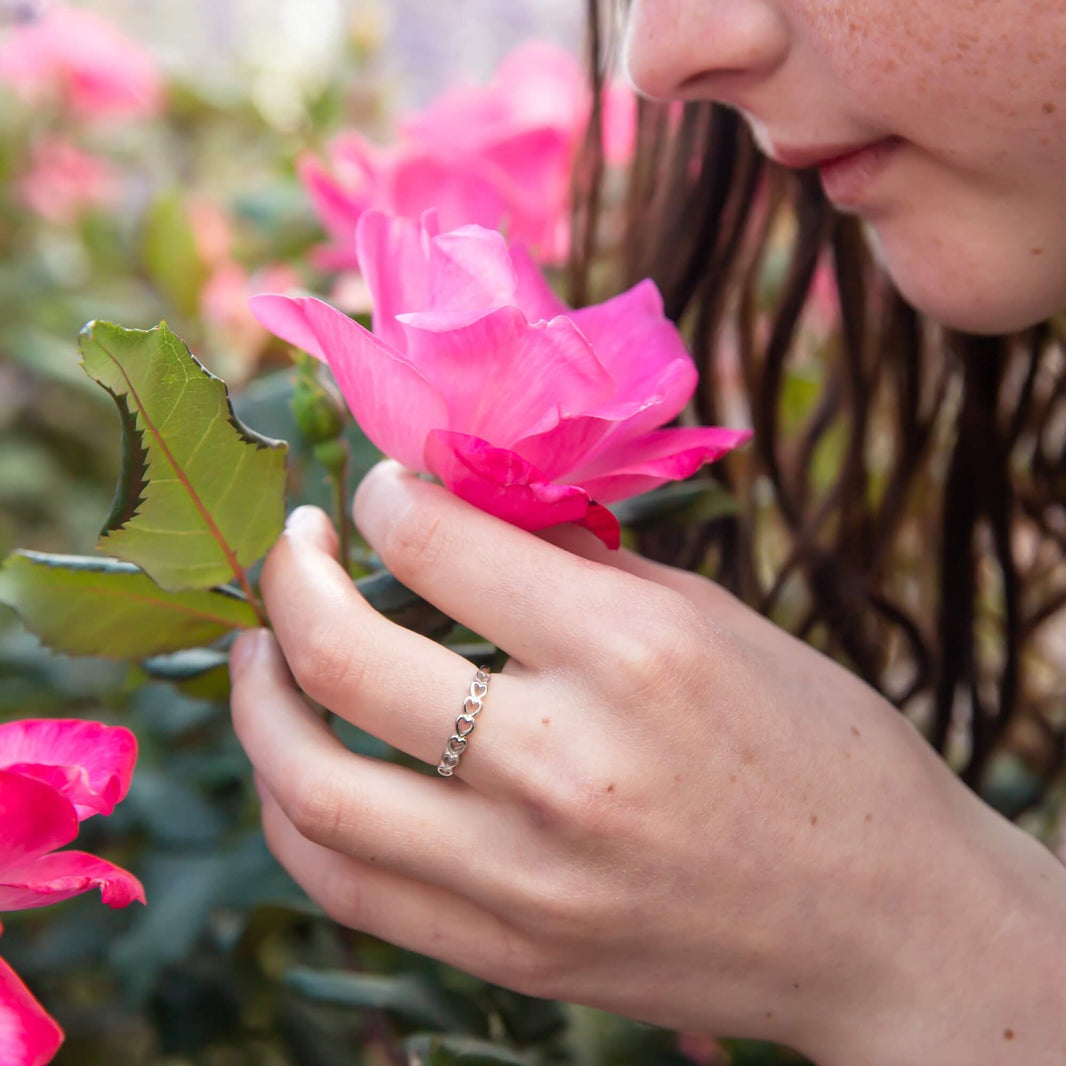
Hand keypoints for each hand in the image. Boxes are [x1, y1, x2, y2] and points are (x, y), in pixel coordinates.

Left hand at [229, 461, 1065, 1064]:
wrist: (886, 924)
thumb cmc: (824, 750)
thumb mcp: (715, 622)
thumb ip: (579, 569)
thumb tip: (469, 514)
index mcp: (630, 651)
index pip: (437, 543)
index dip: (385, 495)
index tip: (379, 490)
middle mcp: (563, 762)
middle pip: (344, 654)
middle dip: (288, 577)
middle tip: (293, 547)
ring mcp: (525, 876)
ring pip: (310, 785)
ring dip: (257, 701)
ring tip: (260, 652)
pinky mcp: (510, 952)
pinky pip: (346, 883)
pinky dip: (295, 811)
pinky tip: (300, 759)